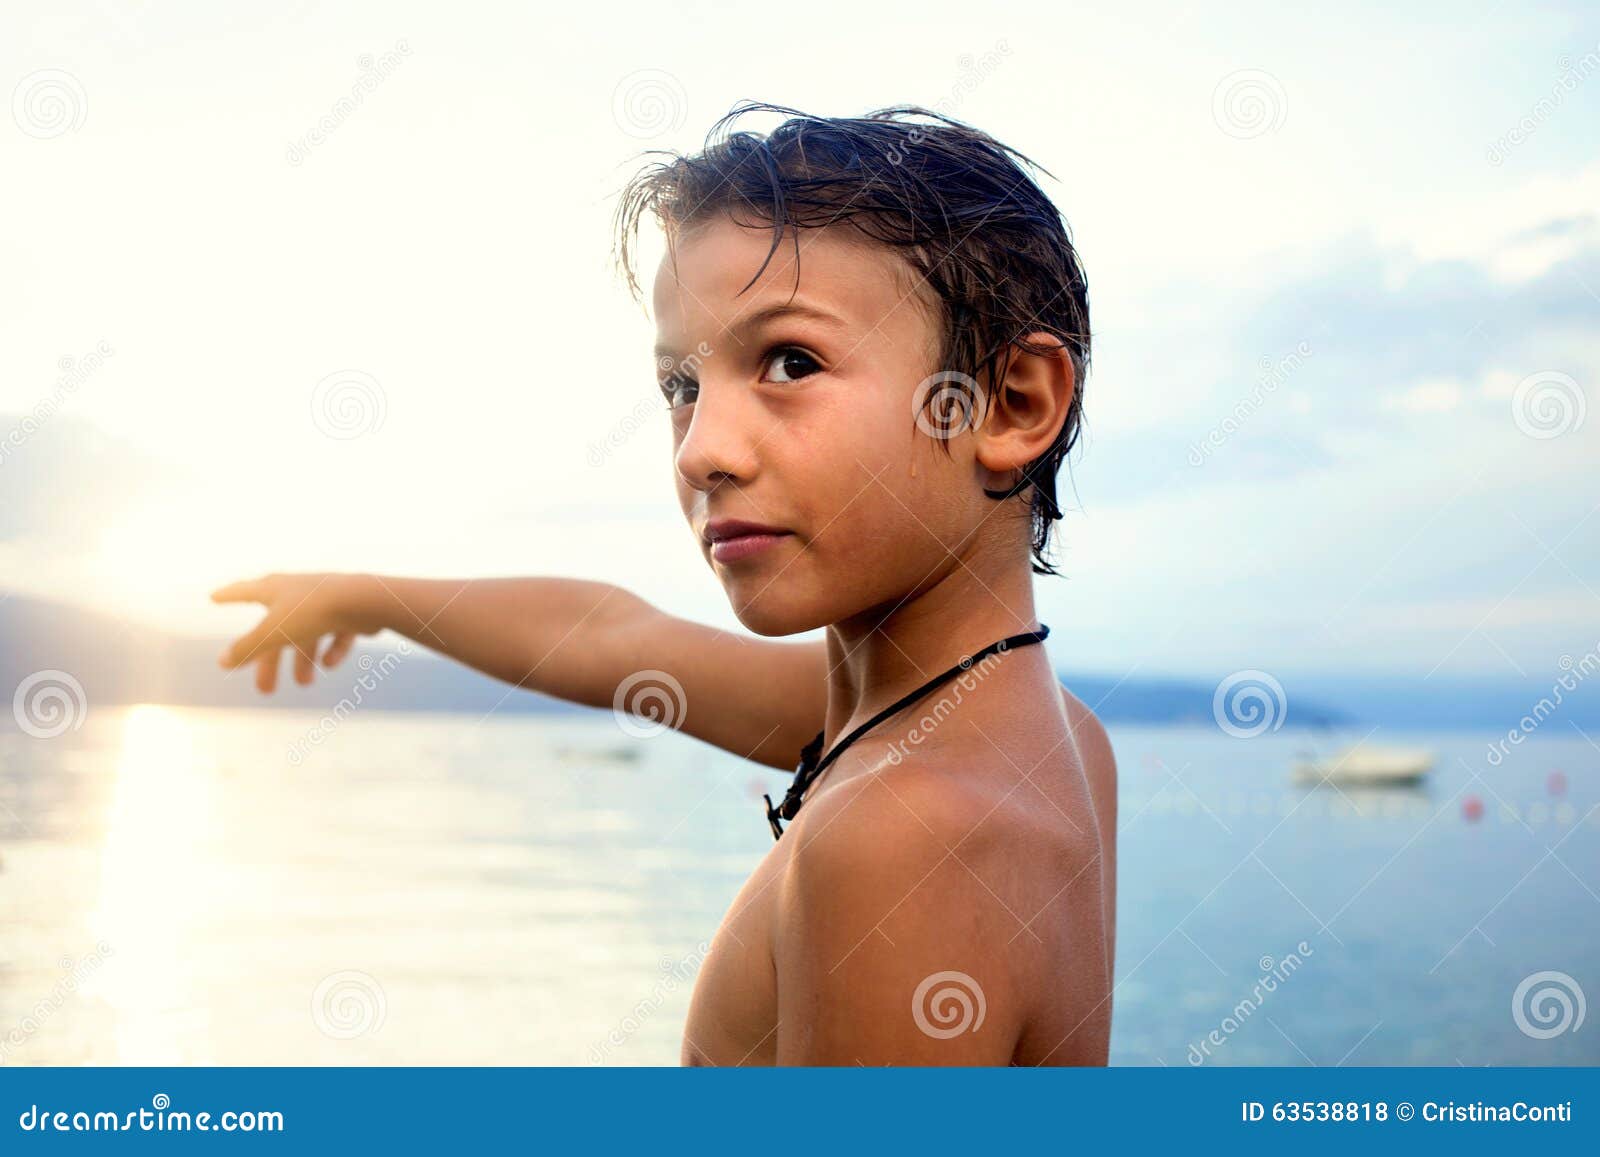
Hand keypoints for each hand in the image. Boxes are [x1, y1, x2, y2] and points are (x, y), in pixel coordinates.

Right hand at [211, 573, 378, 692]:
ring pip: (308, 635)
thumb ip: (247, 649)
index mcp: (274, 588)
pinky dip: (332, 650)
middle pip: (276, 630)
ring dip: (303, 661)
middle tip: (264, 691)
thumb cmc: (313, 611)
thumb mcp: (272, 633)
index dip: (229, 595)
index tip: (214, 596)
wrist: (365, 600)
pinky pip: (337, 633)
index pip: (244, 590)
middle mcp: (298, 591)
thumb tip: (222, 662)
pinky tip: (329, 664)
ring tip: (305, 683)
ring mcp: (325, 599)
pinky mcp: (350, 609)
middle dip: (270, 662)